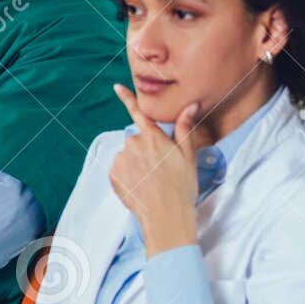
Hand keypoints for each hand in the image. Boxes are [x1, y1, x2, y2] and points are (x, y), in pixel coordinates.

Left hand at [107, 84, 206, 255]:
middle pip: (138, 141)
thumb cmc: (182, 187)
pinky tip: (140, 187)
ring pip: (128, 156)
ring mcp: (122, 160)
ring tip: (151, 181)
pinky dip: (127, 176)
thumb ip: (185, 128)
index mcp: (153, 137)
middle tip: (160, 169)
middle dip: (146, 150)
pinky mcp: (113, 175)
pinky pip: (120, 170)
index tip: (117, 87)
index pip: (139, 113)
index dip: (127, 98)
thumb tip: (191, 105)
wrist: (166, 217)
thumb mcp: (188, 156)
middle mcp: (134, 145)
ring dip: (136, 164)